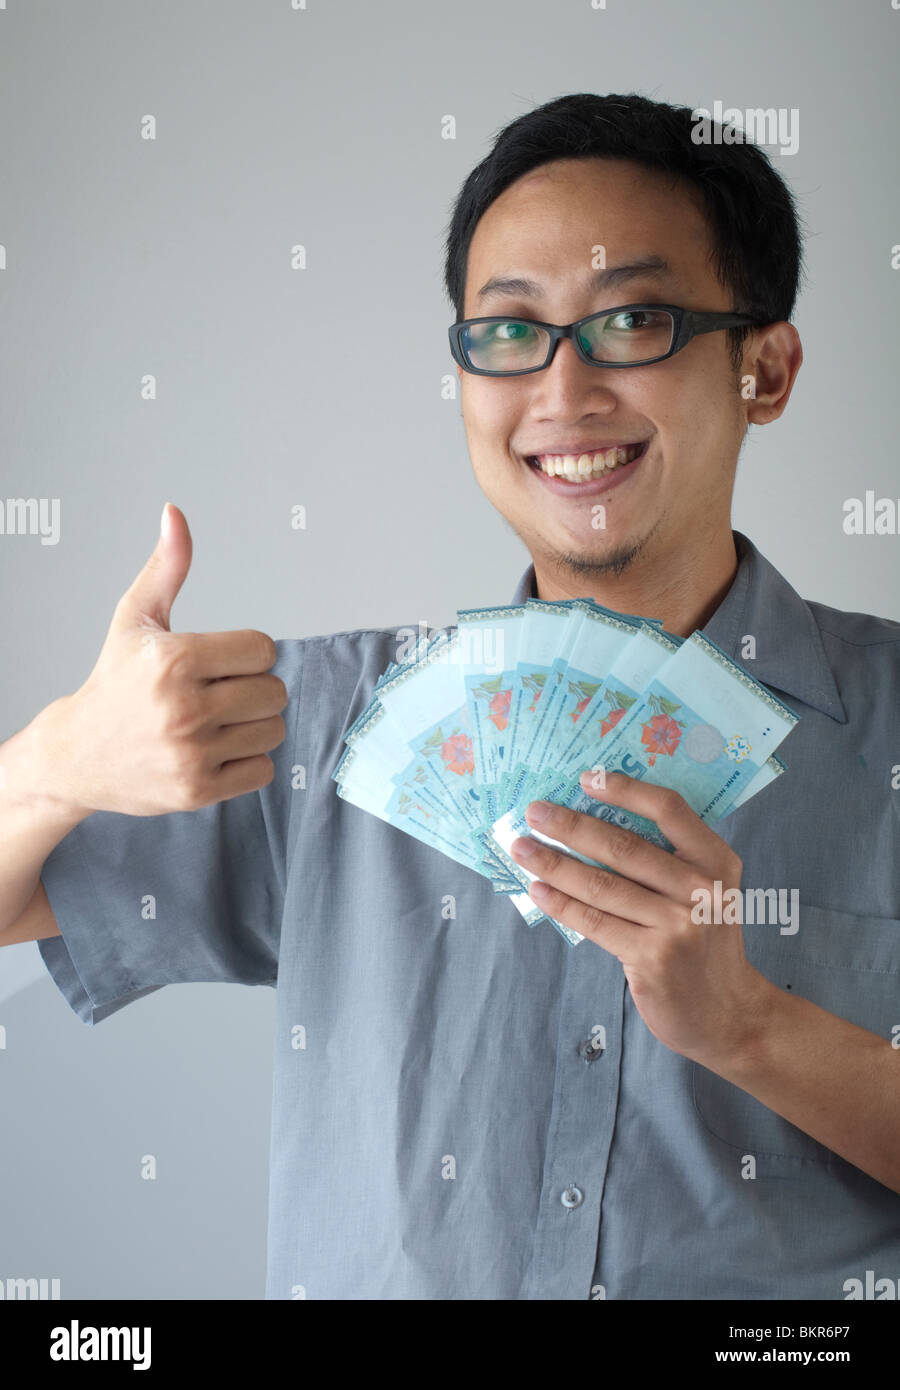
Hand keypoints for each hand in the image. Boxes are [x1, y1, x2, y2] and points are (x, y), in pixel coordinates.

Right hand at [44, 504, 287, 816]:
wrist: (76, 756)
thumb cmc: (114, 682)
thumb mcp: (135, 618)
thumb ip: (166, 567)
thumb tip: (175, 512)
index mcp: (174, 659)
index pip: (263, 649)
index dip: (247, 654)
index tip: (220, 662)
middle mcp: (184, 708)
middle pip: (274, 691)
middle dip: (253, 689)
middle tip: (219, 694)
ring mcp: (192, 753)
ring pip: (273, 730)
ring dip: (253, 725)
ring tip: (216, 722)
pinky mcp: (198, 791)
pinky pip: (263, 769)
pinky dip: (247, 761)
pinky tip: (214, 751)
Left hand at [508, 770, 770, 1068]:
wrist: (726, 1012)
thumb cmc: (704, 940)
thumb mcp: (705, 890)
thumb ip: (667, 860)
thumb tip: (591, 824)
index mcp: (716, 860)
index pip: (669, 809)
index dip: (625, 789)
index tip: (585, 778)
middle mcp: (701, 888)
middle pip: (623, 846)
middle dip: (570, 826)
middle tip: (534, 811)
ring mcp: (677, 925)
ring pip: (601, 884)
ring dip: (553, 863)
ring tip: (522, 848)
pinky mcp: (651, 957)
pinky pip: (595, 922)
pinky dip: (561, 903)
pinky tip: (537, 889)